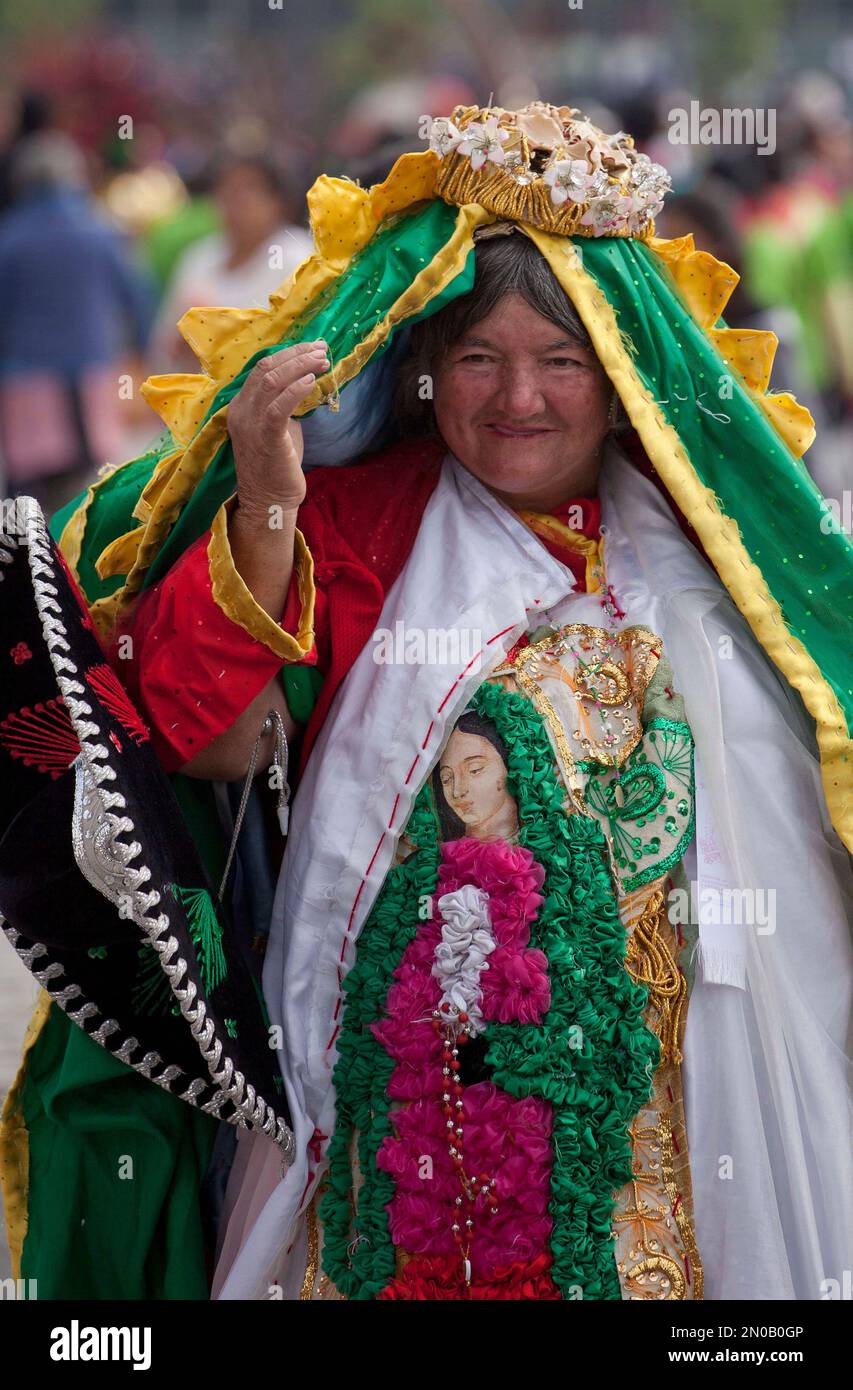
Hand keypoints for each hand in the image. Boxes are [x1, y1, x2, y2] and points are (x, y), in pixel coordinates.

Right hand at [227, 340, 328, 518]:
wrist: (269, 501)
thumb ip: (286, 405)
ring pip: (272, 381)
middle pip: (266, 368)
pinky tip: (312, 381)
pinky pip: (278, 407)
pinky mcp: (265, 438)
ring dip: (300, 366)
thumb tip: (305, 383)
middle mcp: (241, 410)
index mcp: (242, 405)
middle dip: (297, 353)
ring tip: (323, 360)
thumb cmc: (277, 465)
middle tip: (322, 349)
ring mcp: (250, 424)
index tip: (313, 347)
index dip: (288, 353)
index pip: (262, 368)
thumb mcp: (280, 427)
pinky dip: (296, 390)